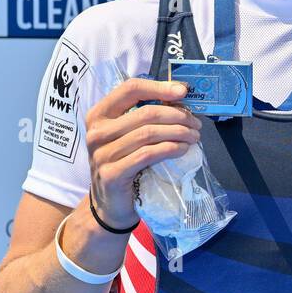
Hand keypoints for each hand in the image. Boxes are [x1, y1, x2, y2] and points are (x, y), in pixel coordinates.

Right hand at [84, 78, 202, 229]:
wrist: (111, 204)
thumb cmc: (125, 164)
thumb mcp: (130, 136)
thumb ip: (146, 117)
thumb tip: (180, 97)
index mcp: (99, 115)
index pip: (130, 88)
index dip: (159, 87)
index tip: (183, 92)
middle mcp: (96, 132)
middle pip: (145, 112)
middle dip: (177, 115)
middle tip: (196, 124)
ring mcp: (101, 154)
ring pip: (149, 133)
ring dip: (178, 132)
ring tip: (193, 137)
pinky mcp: (111, 174)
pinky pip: (147, 154)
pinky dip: (171, 149)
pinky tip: (183, 150)